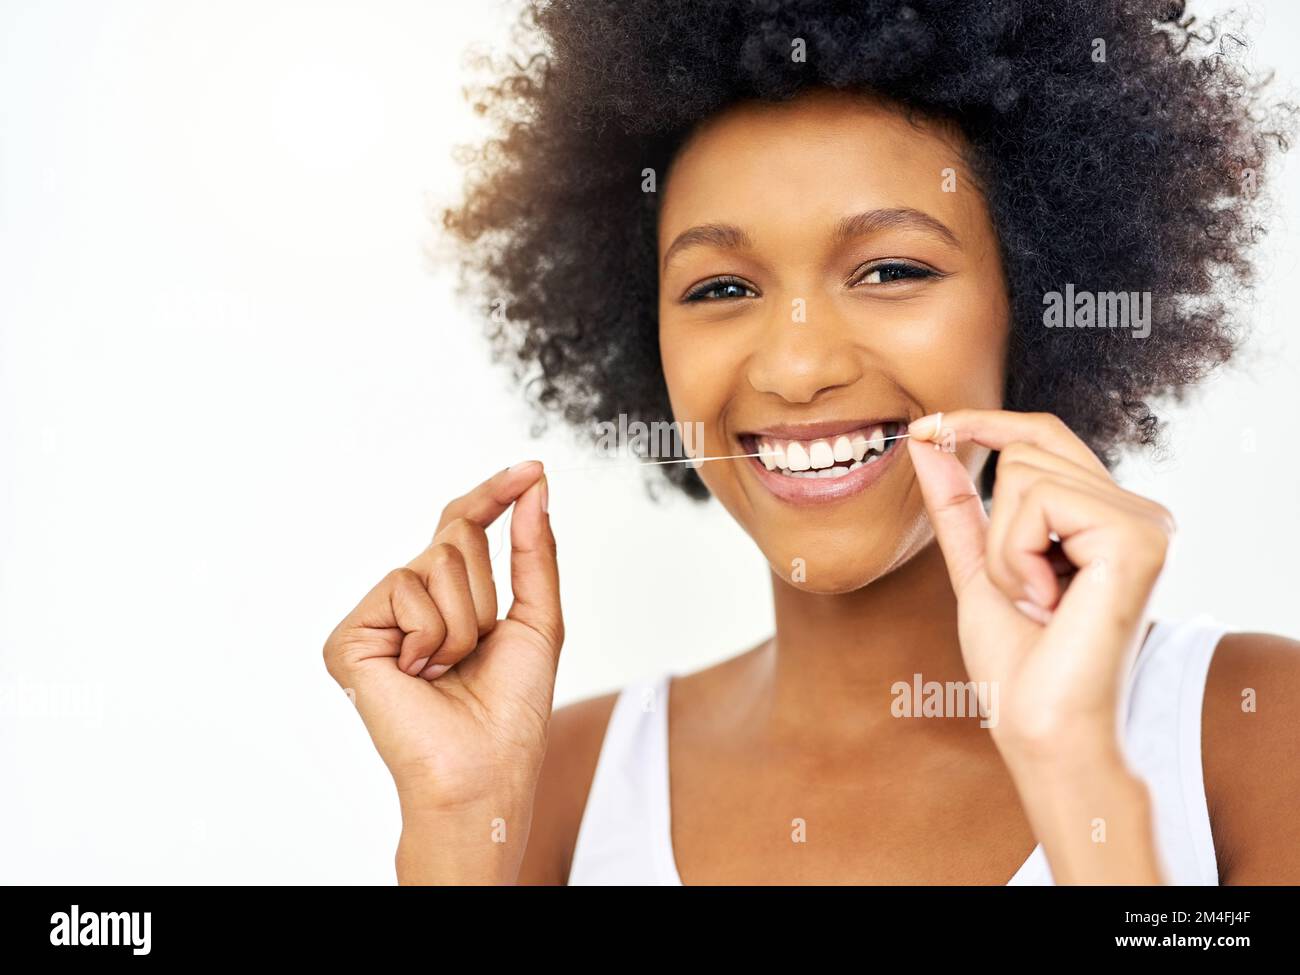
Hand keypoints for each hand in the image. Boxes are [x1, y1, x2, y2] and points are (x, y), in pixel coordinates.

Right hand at [323, 462, 562, 815]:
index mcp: (448, 597)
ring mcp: (376, 617)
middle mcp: (408, 600)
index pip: (464, 523)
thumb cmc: (510, 711)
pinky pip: (403, 588)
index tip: (533, 468)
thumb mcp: (538, 620)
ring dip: (463, 621)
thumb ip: (534, 552)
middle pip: (456, 537)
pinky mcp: (349, 637)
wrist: (483, 770)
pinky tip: (417, 675)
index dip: (495, 493)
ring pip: (435, 561)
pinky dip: (430, 635)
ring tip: (447, 669)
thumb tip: (536, 487)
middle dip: (486, 592)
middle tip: (476, 650)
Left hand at [907, 410, 1175, 759]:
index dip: (981, 421)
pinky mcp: (1137, 536)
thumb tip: (926, 439)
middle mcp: (1139, 510)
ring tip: (1036, 603)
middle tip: (1020, 592)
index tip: (923, 428)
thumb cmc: (1016, 664)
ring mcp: (1145, 520)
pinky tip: (1047, 604)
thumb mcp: (978, 565)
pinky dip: (1016, 557)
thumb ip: (958, 503)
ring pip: (1023, 472)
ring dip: (1002, 548)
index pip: (1042, 433)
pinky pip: (1037, 502)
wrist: (1042, 728)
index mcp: (1108, 516)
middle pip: (1026, 447)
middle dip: (993, 520)